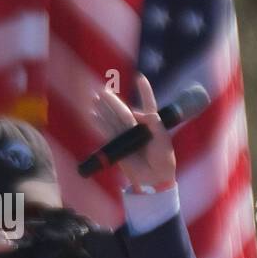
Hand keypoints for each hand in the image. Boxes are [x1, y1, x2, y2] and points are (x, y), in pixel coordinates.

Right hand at [89, 73, 177, 191]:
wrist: (155, 179)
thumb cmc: (163, 160)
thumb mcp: (164, 141)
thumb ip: (155, 124)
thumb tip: (143, 113)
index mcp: (153, 124)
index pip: (148, 104)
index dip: (145, 91)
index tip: (140, 78)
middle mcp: (138, 128)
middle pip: (124, 111)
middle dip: (113, 101)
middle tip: (103, 90)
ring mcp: (127, 136)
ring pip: (113, 119)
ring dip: (103, 109)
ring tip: (94, 98)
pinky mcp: (119, 146)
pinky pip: (107, 132)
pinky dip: (99, 123)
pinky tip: (92, 114)